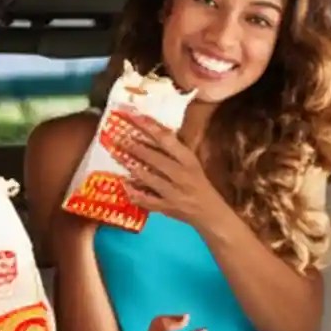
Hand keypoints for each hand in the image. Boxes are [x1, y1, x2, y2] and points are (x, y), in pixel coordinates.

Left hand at [112, 113, 226, 227]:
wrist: (211, 213)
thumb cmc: (200, 184)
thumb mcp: (192, 164)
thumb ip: (175, 152)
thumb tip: (152, 133)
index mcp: (189, 160)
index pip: (168, 140)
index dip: (150, 127)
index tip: (135, 117)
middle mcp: (182, 174)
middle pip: (156, 158)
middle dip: (136, 148)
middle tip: (119, 138)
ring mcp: (173, 192)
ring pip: (149, 178)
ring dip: (133, 168)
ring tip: (119, 157)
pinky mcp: (167, 207)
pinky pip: (147, 200)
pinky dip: (134, 193)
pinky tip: (124, 185)